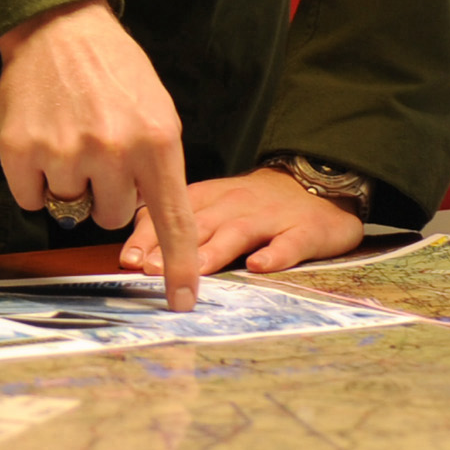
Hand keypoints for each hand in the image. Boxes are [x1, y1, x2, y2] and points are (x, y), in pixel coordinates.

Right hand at [0, 0, 198, 309]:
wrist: (57, 26)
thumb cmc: (112, 72)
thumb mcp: (156, 111)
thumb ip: (156, 166)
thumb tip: (146, 226)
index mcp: (156, 140)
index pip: (173, 219)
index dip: (180, 266)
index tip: (183, 303)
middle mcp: (113, 149)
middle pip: (111, 217)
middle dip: (106, 192)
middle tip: (99, 148)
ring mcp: (65, 151)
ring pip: (71, 209)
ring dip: (69, 182)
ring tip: (70, 134)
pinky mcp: (21, 150)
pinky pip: (31, 200)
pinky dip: (34, 181)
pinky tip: (41, 141)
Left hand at [120, 163, 363, 279]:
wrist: (319, 180)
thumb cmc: (256, 204)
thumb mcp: (215, 205)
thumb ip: (180, 223)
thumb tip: (135, 253)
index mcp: (212, 197)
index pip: (173, 212)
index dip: (151, 235)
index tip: (129, 259)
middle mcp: (237, 204)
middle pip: (201, 224)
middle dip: (173, 247)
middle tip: (150, 269)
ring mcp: (272, 216)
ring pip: (240, 232)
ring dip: (215, 251)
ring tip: (196, 269)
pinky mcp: (305, 230)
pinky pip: (290, 242)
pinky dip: (275, 254)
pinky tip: (259, 266)